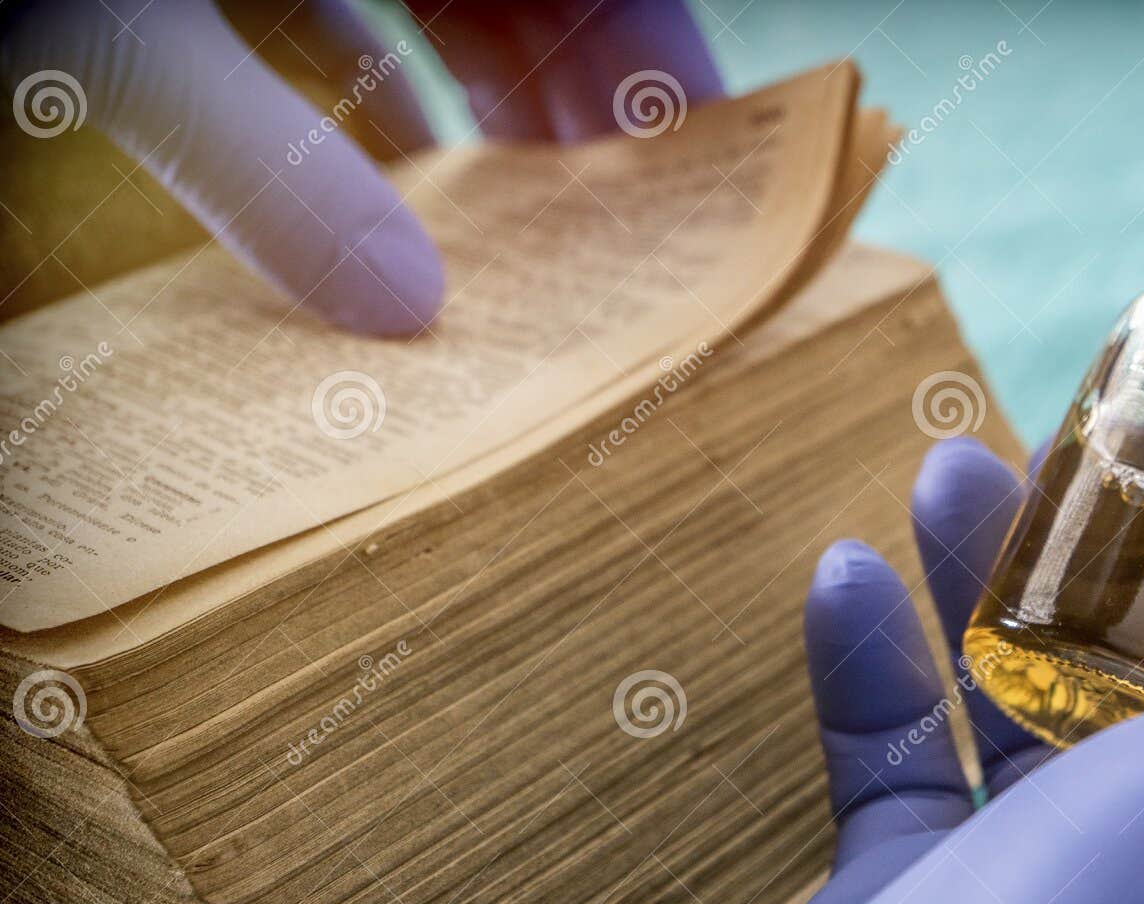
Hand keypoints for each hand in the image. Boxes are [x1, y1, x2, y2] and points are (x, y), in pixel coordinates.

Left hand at [0, 0, 719, 333]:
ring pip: (438, 15)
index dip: (659, 60)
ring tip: (515, 260)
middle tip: (615, 250)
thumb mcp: (124, 28)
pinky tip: (377, 219)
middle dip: (574, 118)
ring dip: (474, 133)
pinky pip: (330, 29)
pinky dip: (358, 118)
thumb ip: (260, 157)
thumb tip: (398, 314)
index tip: (699, 174)